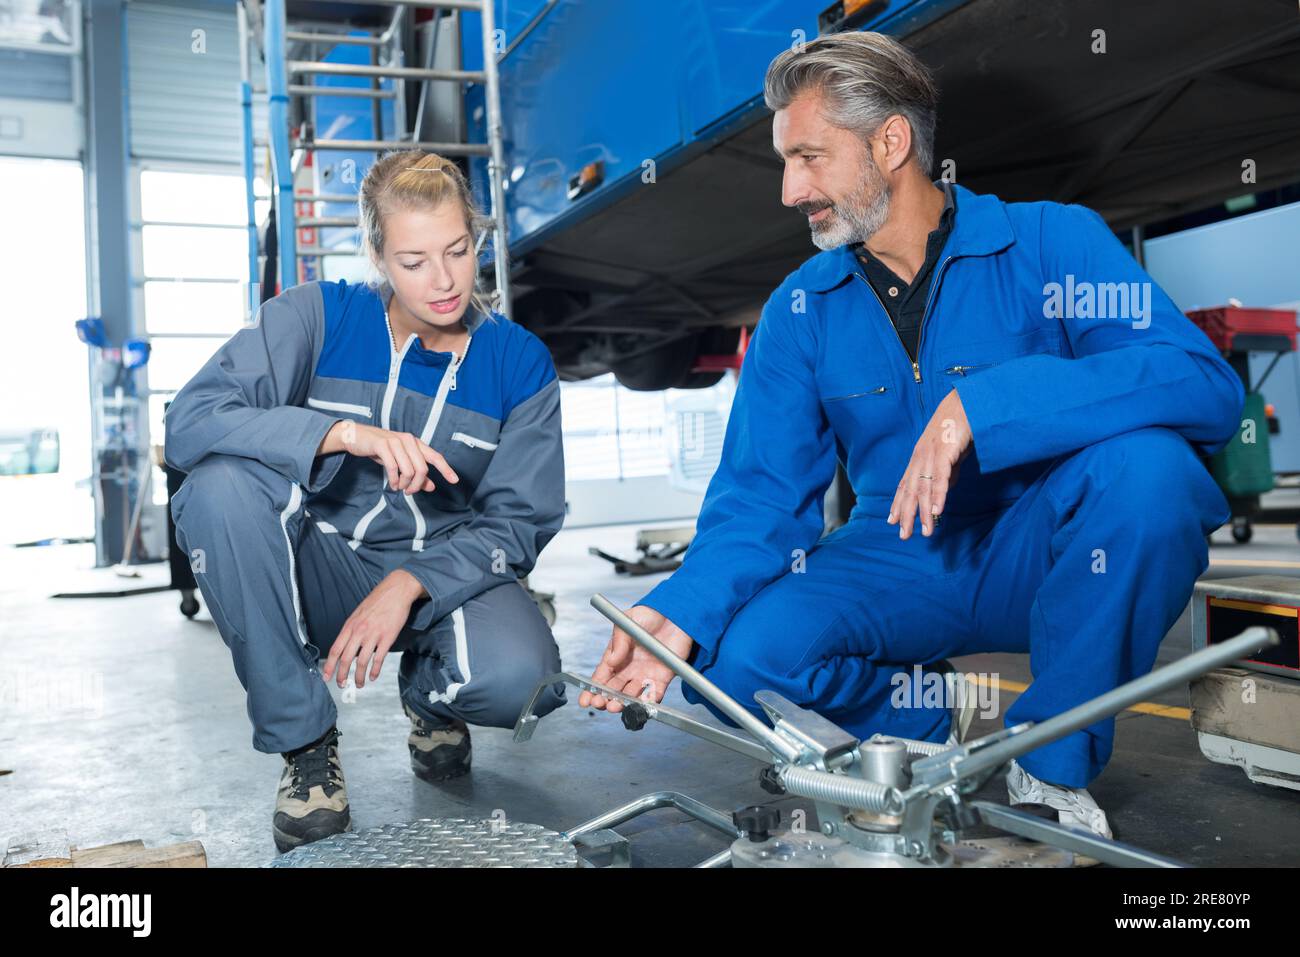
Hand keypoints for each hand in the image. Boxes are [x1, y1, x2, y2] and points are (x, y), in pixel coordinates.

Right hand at [321, 421, 458, 493]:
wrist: (357, 437)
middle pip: (422, 468)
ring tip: (398, 487)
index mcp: (416, 443)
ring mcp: (395, 441)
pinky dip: (394, 480)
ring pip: (409, 470)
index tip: (455, 480)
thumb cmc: (381, 450)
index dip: (446, 469)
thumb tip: (431, 486)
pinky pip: (393, 468)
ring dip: (404, 484)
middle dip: (417, 485)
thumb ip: (416, 474)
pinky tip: (392, 484)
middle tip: (409, 492)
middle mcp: (408, 440)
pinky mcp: (382, 445)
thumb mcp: (400, 461)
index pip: (435, 457)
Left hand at [323, 570, 425, 687]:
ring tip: (359, 684)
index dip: (329, 665)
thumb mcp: (358, 614)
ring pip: (363, 662)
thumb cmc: (377, 602)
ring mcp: (374, 635)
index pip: (335, 649)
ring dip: (359, 676)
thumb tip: (347, 647)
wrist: (396, 591)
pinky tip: (373, 676)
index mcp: (350, 626)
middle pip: (346, 659)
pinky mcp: (387, 637)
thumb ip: (352, 630)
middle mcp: (359, 631)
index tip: (326, 676)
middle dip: (342, 675)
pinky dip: (375, 670)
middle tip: (341, 684)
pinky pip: (379, 658)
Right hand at [578, 605, 694, 711]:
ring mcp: (645, 675)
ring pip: (632, 695)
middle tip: (601, 704)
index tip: (585, 700)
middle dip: (606, 699)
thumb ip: (619, 641)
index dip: (592, 690)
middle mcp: (629, 669)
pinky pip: (655, 694)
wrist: (674, 614)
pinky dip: (649, 702)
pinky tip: (641, 705)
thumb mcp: (627, 622)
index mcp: (617, 657)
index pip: (601, 677)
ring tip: (617, 705)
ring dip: (624, 703)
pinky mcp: (663, 677)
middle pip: (614, 690)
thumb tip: (611, 661)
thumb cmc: (648, 616)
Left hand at [888, 388, 973, 538]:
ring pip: (924, 487)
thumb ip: (947, 470)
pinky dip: (938, 494)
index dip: (898, 503)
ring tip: (925, 531)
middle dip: (906, 514)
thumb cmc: (958, 426)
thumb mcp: (950, 453)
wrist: (966, 401)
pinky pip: (941, 476)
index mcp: (919, 457)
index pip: (904, 484)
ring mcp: (931, 453)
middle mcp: (921, 456)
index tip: (893, 521)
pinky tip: (937, 510)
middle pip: (910, 490)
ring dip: (924, 511)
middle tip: (904, 535)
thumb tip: (945, 488)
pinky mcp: (946, 450)